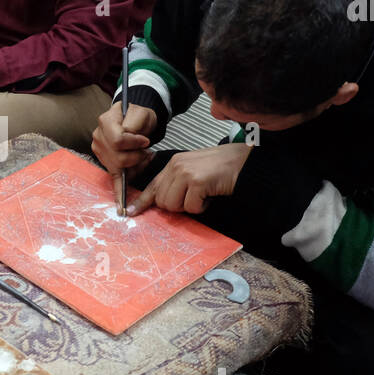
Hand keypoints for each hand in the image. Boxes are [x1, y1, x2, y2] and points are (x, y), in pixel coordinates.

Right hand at [92, 103, 156, 196]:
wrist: (135, 116)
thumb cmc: (139, 114)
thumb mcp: (140, 113)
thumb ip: (135, 126)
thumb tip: (136, 143)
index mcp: (106, 121)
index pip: (118, 140)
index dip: (135, 143)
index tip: (146, 141)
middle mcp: (98, 136)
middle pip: (118, 158)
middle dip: (136, 157)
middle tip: (146, 151)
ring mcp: (100, 150)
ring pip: (118, 168)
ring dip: (135, 166)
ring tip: (143, 156)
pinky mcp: (106, 161)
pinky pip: (113, 179)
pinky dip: (118, 193)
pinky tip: (121, 207)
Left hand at [128, 143, 251, 215]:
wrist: (243, 162)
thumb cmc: (221, 168)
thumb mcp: (193, 170)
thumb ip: (177, 182)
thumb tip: (164, 202)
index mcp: (173, 164)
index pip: (152, 186)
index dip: (141, 202)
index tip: (130, 212)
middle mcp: (176, 167)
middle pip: (162, 201)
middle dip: (178, 206)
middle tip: (195, 197)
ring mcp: (186, 173)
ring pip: (174, 206)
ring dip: (190, 207)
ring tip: (203, 195)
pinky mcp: (197, 182)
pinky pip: (191, 207)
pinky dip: (202, 207)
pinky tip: (211, 194)